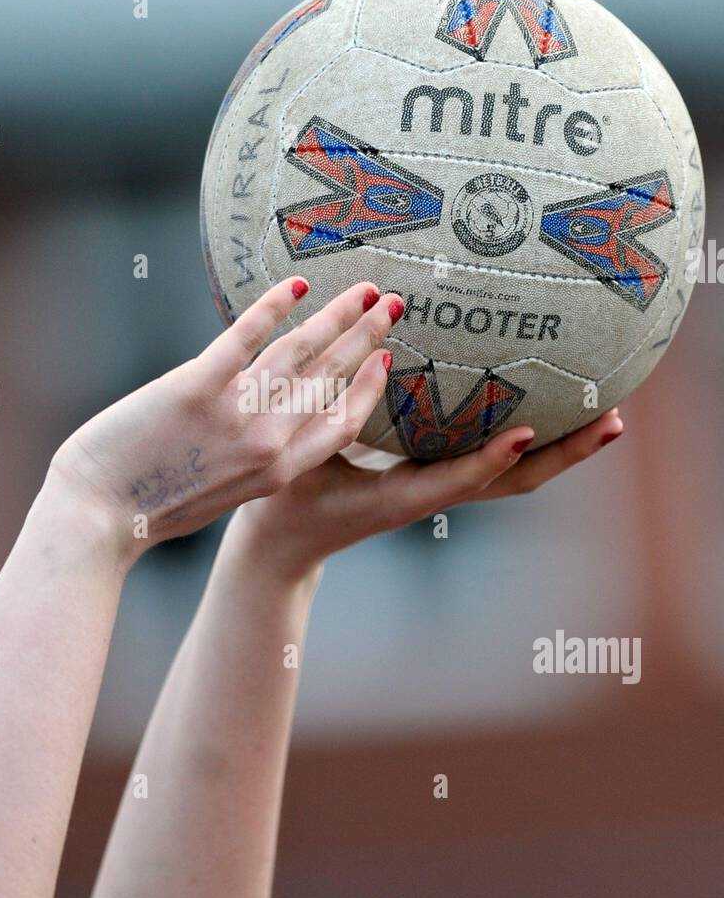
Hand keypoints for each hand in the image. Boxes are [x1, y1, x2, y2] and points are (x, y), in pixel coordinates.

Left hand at [49, 278, 401, 563]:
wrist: (97, 515)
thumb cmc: (147, 508)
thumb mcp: (218, 492)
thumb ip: (248, 460)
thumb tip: (256, 424)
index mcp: (277, 473)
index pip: (343, 424)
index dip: (369, 389)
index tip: (387, 359)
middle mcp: (267, 443)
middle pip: (332, 379)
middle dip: (366, 338)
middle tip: (392, 305)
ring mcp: (235, 414)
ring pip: (300, 353)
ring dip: (337, 316)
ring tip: (363, 290)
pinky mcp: (195, 387)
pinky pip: (245, 337)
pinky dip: (272, 306)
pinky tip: (295, 285)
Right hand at [231, 409, 623, 578]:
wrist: (284, 546)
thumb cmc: (284, 500)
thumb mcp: (299, 458)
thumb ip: (327, 412)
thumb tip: (363, 351)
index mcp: (398, 497)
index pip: (457, 481)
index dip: (492, 459)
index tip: (528, 432)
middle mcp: (430, 496)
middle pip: (514, 481)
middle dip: (565, 455)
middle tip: (612, 421)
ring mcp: (438, 490)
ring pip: (515, 477)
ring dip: (563, 451)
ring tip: (607, 417)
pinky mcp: (435, 480)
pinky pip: (495, 463)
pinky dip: (531, 443)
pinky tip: (550, 414)